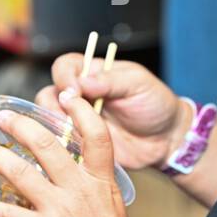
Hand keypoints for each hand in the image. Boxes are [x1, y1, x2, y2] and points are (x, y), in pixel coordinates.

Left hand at [0, 89, 147, 216]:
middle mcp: (78, 190)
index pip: (96, 135)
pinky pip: (7, 215)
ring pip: (20, 173)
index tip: (66, 95)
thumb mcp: (112, 209)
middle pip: (46, 146)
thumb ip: (93, 190)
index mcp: (100, 182)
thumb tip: (76, 182)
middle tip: (3, 118)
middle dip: (20, 126)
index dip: (80, 111)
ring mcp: (59, 210)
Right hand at [35, 54, 192, 170]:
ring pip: (49, 119)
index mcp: (93, 74)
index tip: (73, 91)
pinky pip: (61, 143)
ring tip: (72, 134)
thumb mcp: (138, 84)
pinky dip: (61, 146)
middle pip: (49, 93)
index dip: (63, 77)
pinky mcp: (81, 143)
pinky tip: (73, 149)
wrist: (167, 139)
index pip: (65, 66)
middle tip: (69, 117)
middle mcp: (81, 95)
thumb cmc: (156, 104)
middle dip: (54, 105)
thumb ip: (110, 81)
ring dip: (55, 126)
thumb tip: (80, 82)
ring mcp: (78, 120)